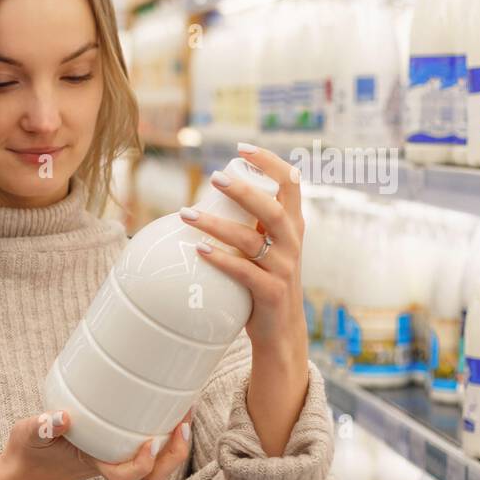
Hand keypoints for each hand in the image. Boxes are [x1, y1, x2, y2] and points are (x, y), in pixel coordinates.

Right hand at [0, 406, 194, 479]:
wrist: (26, 469)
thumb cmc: (28, 451)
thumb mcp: (27, 434)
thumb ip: (41, 426)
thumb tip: (63, 416)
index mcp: (92, 463)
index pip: (124, 476)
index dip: (142, 464)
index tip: (148, 442)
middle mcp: (110, 462)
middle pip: (153, 475)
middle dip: (174, 454)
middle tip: (183, 421)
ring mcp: (116, 456)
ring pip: (157, 464)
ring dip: (175, 444)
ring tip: (184, 412)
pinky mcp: (116, 446)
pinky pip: (148, 446)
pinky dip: (164, 432)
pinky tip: (168, 407)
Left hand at [182, 142, 308, 364]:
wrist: (280, 331)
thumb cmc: (265, 282)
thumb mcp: (265, 249)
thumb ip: (251, 225)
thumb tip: (208, 201)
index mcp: (292, 226)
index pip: (292, 184)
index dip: (270, 163)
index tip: (243, 148)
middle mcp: (292, 243)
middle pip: (272, 209)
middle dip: (244, 191)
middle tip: (214, 177)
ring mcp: (283, 268)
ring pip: (251, 240)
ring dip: (217, 225)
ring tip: (186, 214)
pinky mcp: (271, 293)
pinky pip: (244, 272)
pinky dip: (221, 259)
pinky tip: (199, 249)